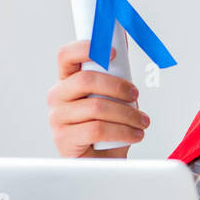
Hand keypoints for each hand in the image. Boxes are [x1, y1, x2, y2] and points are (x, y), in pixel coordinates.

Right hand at [47, 40, 147, 157]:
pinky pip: (97, 130)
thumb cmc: (107, 127)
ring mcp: (57, 118)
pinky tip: (135, 135)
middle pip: (85, 80)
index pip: (66, 56)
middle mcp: (57, 97)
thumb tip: (125, 38)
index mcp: (67, 81)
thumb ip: (115, 73)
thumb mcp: (113, 97)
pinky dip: (123, 132)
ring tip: (142, 122)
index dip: (87, 48)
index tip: (113, 52)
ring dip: (128, 114)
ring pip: (97, 108)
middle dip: (118, 86)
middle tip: (135, 95)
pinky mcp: (64, 139)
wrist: (101, 161)